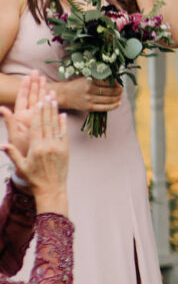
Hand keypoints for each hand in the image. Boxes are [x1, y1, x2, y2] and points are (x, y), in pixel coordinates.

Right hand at [3, 85, 67, 216]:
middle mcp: (48, 146)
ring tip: (55, 100)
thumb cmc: (34, 178)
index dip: (38, 113)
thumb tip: (1, 145)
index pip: (37, 127)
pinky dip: (63, 124)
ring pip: (56, 126)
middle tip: (47, 94)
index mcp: (36, 149)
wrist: (51, 189)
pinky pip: (64, 134)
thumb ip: (12, 154)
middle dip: (47, 108)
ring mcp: (58, 147)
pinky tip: (62, 115)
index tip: (39, 102)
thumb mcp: (21, 166)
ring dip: (55, 112)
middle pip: (47, 123)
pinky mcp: (65, 150)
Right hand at [53, 77, 121, 114]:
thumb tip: (115, 79)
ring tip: (120, 96)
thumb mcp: (87, 78)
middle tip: (122, 90)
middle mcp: (90, 89)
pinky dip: (113, 106)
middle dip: (119, 90)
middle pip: (111, 91)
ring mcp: (90, 99)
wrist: (63, 95)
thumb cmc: (77, 85)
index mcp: (90, 80)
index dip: (116, 83)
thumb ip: (99, 78)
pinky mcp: (89, 107)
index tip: (119, 83)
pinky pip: (105, 108)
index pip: (108, 82)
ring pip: (109, 99)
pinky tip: (118, 103)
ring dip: (118, 98)